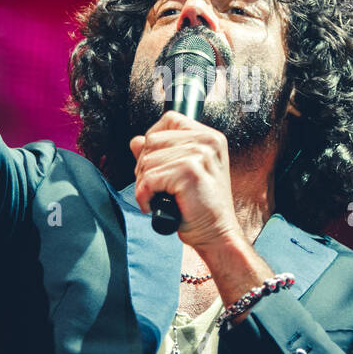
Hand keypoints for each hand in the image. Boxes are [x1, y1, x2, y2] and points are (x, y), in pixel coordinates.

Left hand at [130, 110, 241, 249]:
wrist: (217, 234)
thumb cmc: (201, 208)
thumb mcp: (182, 174)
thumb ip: (161, 153)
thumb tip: (136, 141)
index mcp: (210, 137)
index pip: (170, 119)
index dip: (153, 138)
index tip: (154, 163)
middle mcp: (208, 141)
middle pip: (153, 139)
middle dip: (144, 165)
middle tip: (155, 188)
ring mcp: (200, 154)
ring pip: (147, 159)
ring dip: (143, 183)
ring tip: (158, 198)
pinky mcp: (189, 171)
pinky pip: (149, 178)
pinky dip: (144, 195)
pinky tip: (154, 205)